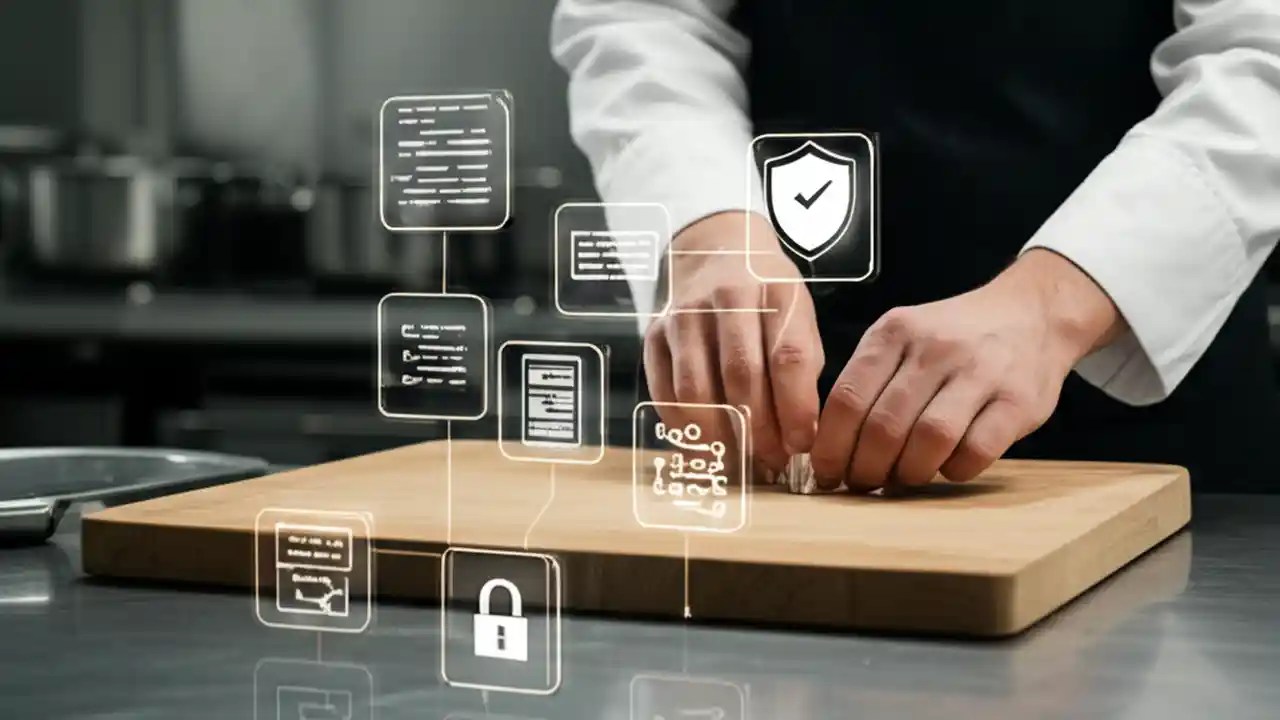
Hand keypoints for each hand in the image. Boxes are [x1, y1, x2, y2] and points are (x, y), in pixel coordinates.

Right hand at [643, 212, 824, 472]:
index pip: (788, 357)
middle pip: (741, 376)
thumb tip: (798, 437)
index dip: (795, 409)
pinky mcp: (654, 334)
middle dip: (760, 430)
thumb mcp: (798, 314)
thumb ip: (802, 370)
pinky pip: (665, 391)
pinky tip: (706, 443)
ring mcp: (684, 316)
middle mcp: (726, 300)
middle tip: (773, 461)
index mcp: (775, 292)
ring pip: (698, 390)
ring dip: (721, 435)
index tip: (802, 445)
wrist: (714, 251)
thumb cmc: (766, 295)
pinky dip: (686, 427)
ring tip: (740, 458)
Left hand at [809, 248, 1123, 489]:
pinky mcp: (1018, 400)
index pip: (847, 398)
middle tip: (862, 483)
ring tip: (902, 479)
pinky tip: (947, 467)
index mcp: (895, 332)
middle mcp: (935, 348)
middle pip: (884, 425)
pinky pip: (977, 450)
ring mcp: (980, 371)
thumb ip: (868, 380)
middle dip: (864, 467)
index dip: (830, 446)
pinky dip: (954, 470)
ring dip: (908, 472)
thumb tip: (828, 445)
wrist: (1032, 313)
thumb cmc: (954, 338)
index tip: (825, 473)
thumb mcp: (902, 337)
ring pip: (929, 438)